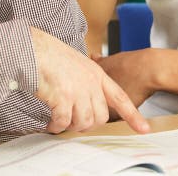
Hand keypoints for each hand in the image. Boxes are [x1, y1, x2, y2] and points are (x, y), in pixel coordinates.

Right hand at [30, 27, 149, 134]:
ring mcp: (77, 90)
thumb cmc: (51, 55)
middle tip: (73, 121)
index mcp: (97, 74)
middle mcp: (91, 83)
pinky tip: (50, 124)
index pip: (120, 97)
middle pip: (100, 117)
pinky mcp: (62, 97)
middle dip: (87, 124)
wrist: (34, 48)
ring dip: (70, 126)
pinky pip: (63, 122)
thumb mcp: (78, 64)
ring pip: (83, 122)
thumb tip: (86, 101)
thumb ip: (87, 81)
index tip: (143, 129)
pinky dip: (56, 127)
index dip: (133, 115)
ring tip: (59, 122)